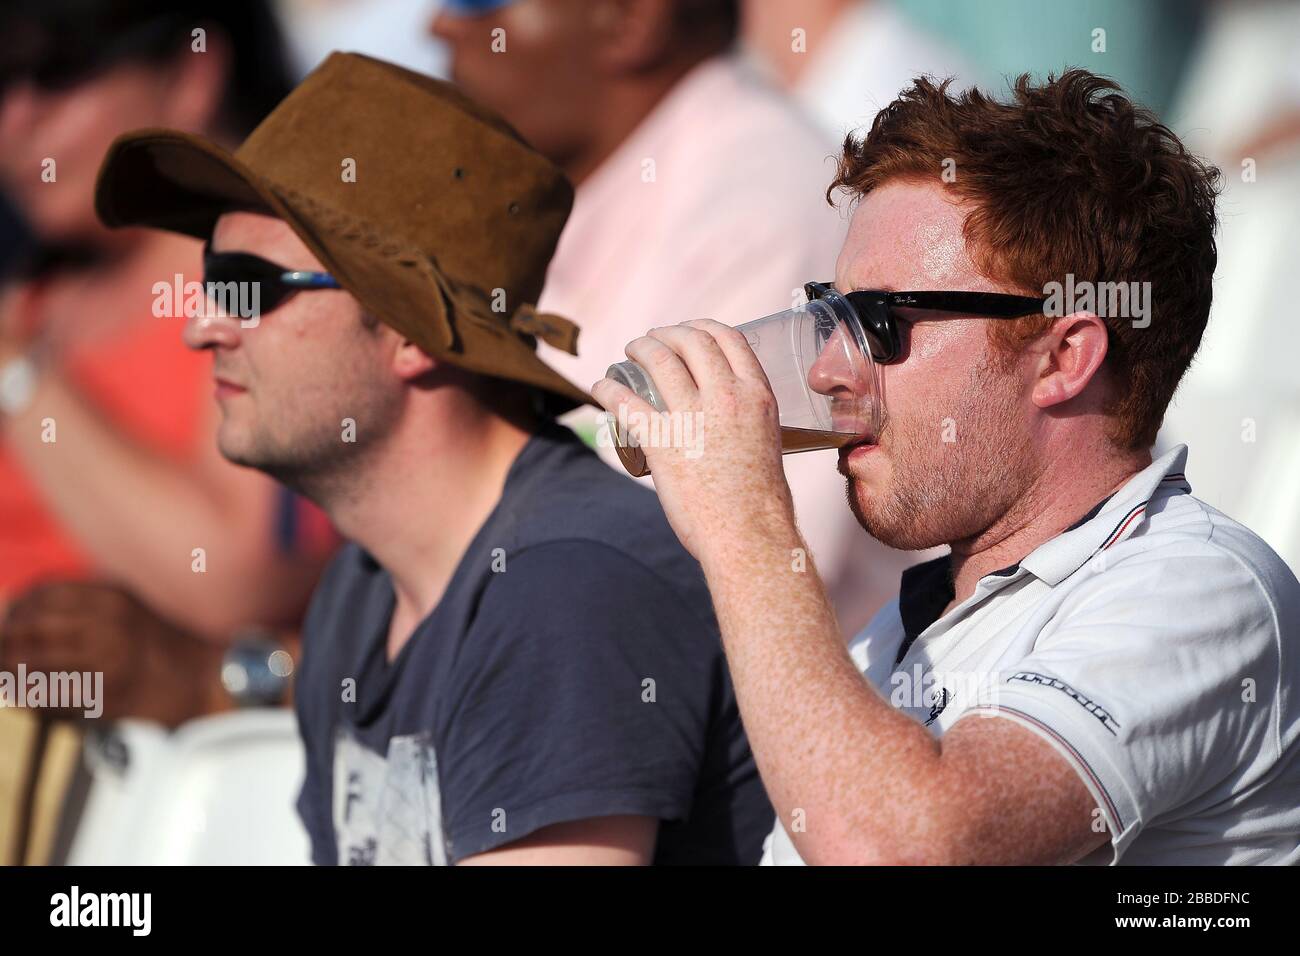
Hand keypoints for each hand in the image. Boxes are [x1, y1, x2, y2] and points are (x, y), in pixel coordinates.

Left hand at [0, 581, 228, 726]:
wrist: (211, 683)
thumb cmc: (168, 649)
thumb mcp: (132, 610)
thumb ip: (85, 608)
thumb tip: (20, 609)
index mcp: (112, 597)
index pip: (39, 594)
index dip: (15, 610)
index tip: (10, 626)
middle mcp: (107, 622)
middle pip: (28, 628)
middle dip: (6, 646)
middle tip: (4, 659)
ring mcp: (106, 659)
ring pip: (29, 664)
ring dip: (11, 675)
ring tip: (10, 681)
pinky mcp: (105, 696)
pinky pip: (47, 698)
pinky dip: (30, 700)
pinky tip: (30, 701)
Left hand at [591, 319, 797, 561]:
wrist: (750, 536)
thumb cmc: (761, 500)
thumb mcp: (768, 440)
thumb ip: (750, 418)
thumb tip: (731, 414)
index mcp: (757, 395)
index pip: (727, 338)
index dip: (700, 326)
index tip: (685, 330)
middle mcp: (727, 397)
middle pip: (690, 341)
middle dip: (665, 334)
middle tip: (651, 341)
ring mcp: (693, 418)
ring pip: (658, 360)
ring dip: (639, 349)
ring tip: (629, 352)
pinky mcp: (662, 443)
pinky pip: (626, 402)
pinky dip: (608, 389)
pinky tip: (601, 387)